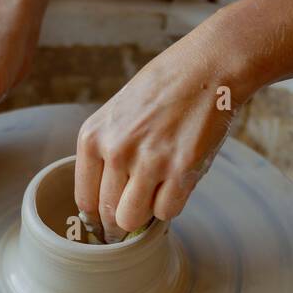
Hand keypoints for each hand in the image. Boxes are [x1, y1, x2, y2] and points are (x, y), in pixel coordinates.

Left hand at [74, 33, 247, 239]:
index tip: (108, 222)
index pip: (85, 200)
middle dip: (121, 224)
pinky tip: (177, 183)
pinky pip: (167, 212)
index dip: (98, 218)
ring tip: (156, 196)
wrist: (207, 67)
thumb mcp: (118, 114)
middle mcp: (116, 150)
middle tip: (135, 218)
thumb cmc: (164, 89)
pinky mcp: (181, 169)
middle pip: (109, 215)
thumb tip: (107, 201)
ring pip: (134, 219)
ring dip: (146, 216)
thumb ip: (108, 152)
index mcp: (93, 136)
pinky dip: (172, 205)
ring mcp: (149, 161)